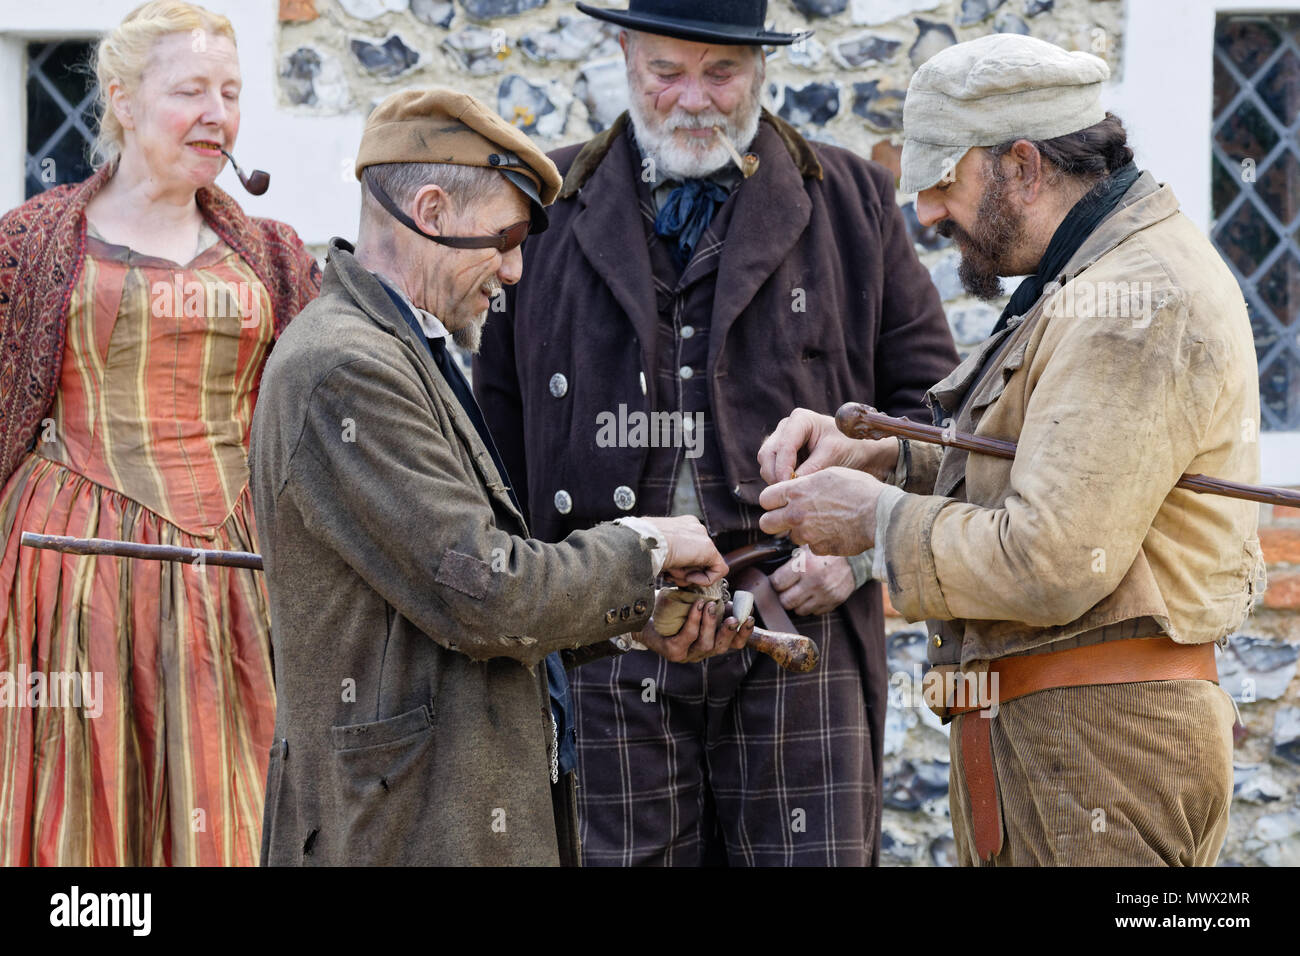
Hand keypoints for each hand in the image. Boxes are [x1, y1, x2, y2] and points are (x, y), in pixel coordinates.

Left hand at [638, 593, 754, 663]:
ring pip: (706, 644)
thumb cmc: (672, 611)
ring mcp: (686, 654)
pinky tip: (697, 606)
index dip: (744, 634)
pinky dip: (694, 620)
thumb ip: (714, 605)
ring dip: (711, 623)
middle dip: (730, 632)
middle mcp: (700, 652)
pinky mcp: (673, 651)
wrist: (643, 617)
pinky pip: (687, 636)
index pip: (733, 644)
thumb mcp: (697, 607)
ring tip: (711, 605)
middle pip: (721, 647)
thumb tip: (732, 596)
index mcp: (710, 642)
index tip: (750, 618)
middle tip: (735, 618)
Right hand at [643, 515, 726, 586]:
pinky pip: (718, 570)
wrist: (643, 543)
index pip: (690, 549)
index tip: (668, 570)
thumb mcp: (655, 548)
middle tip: (670, 573)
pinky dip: (705, 580)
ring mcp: (702, 537)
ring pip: (704, 565)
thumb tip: (672, 566)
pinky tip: (689, 577)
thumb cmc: (642, 546)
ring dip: (687, 575)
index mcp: (681, 525)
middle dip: (684, 571)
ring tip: (673, 570)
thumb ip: (670, 554)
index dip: (681, 565)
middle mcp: (694, 528)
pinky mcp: (709, 549)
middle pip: (697, 558)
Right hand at [758, 408, 899, 484]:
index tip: (788, 486)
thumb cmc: (848, 446)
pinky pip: (770, 471)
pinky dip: (778, 482)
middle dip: (775, 475)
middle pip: (767, 454)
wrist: (855, 450)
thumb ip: (813, 467)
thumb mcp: (834, 454)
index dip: (783, 467)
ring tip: (794, 492)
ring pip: (765, 464)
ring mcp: (780, 441)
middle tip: (788, 494)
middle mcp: (785, 428)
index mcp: (799, 420)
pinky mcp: (779, 456)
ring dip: (775, 480)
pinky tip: (794, 489)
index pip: (783, 445)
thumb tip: (792, 484)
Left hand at [758, 467, 882, 555]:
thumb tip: (794, 487)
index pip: (765, 499)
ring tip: (821, 522)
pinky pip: (811, 547)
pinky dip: (819, 541)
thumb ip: (805, 482)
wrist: (880, 514)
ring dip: (801, 531)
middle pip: (766, 523)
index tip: (779, 501)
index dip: (772, 501)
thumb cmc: (859, 489)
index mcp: (796, 491)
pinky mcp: (818, 549)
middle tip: (787, 518)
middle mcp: (796, 514)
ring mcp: (806, 534)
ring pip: (791, 536)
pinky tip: (834, 532)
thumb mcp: (829, 474)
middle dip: (774, 521)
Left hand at [770, 550, 855, 616]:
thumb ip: (789, 558)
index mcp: (804, 564)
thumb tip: (767, 564)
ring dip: (796, 603)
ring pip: (798, 610)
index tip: (775, 580)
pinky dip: (810, 606)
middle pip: (785, 601)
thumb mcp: (807, 547)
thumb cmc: (826, 552)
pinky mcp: (833, 603)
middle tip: (784, 589)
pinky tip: (812, 595)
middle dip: (782, 596)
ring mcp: (824, 595)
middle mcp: (813, 582)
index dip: (773, 582)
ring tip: (799, 592)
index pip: (776, 583)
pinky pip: (813, 612)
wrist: (856, 559)